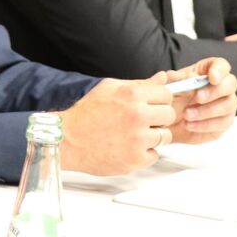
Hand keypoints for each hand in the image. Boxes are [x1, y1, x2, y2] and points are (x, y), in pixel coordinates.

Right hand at [59, 72, 176, 175]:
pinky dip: (143, 153)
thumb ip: (140, 83)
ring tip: (134, 135)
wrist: (67, 139)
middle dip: (158, 118)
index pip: (167, 95)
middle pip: (169, 116)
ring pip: (165, 137)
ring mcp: (137, 139)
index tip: (152, 106)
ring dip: (153, 137)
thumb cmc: (87, 113)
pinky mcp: (135, 159)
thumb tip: (163, 78)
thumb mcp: (110, 88)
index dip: (159, 101)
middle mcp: (137, 115)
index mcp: (132, 95)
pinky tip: (127, 148)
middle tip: (142, 122)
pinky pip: (154, 155)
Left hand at [165, 58, 236, 143]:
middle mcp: (222, 86)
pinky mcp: (224, 122)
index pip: (221, 65)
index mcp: (208, 71)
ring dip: (207, 110)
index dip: (219, 70)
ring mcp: (226, 104)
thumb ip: (174, 80)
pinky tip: (190, 125)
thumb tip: (180, 75)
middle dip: (214, 91)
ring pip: (228, 105)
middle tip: (198, 98)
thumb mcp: (169, 87)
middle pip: (231, 84)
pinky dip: (205, 124)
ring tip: (187, 114)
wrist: (168, 121)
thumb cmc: (172, 98)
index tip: (212, 78)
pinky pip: (223, 123)